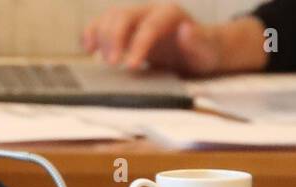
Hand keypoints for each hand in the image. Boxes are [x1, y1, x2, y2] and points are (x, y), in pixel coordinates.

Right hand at [81, 4, 267, 75]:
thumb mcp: (207, 50)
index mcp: (170, 15)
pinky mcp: (124, 29)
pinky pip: (103, 24)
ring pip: (110, 17)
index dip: (138, 44)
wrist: (197, 49)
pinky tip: (87, 48)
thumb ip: (199, 40)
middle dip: (114, 38)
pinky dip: (92, 33)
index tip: (130, 66)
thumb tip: (186, 30)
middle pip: (124, 15)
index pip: (149, 26)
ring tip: (103, 60)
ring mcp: (135, 18)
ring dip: (101, 36)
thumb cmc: (202, 52)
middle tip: (112, 64)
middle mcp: (150, 11)